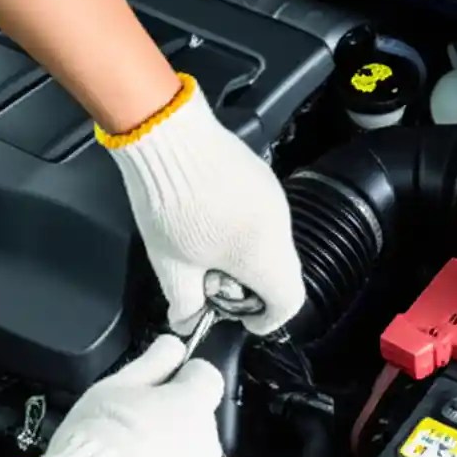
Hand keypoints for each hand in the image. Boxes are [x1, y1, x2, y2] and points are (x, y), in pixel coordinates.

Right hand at [1, 335, 223, 456]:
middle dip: (172, 416)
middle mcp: (207, 439)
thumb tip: (174, 345)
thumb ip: (152, 361)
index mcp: (193, 403)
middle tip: (131, 423)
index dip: (183, 375)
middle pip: (197, 416)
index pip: (207, 376)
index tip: (159, 383)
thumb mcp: (116, 386)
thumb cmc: (97, 438)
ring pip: (191, 451)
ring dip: (170, 450)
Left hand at [99, 73, 304, 335]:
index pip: (288, 302)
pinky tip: (208, 218)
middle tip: (212, 283)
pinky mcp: (262, 177)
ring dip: (246, 256)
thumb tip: (187, 320)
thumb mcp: (170, 264)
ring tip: (204, 247)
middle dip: (249, 286)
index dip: (267, 319)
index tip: (244, 319)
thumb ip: (184, 301)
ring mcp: (274, 199)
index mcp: (264, 256)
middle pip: (280, 272)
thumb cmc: (169, 202)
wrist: (167, 135)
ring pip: (271, 243)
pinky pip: (263, 216)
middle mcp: (280, 228)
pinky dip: (244, 228)